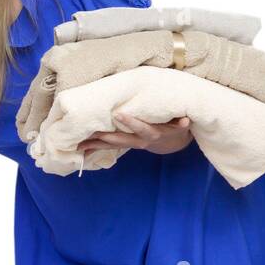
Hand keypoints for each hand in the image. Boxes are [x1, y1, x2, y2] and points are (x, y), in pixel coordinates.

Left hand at [78, 111, 192, 156]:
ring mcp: (131, 144)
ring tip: (78, 145)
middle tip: (90, 133)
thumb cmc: (175, 127)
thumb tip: (186, 120)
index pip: (141, 128)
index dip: (131, 122)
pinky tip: (80, 150)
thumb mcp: (181, 125)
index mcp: (153, 134)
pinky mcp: (124, 144)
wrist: (170, 142)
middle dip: (105, 137)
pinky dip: (94, 148)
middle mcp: (140, 141)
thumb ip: (181, 122)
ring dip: (95, 145)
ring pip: (111, 146)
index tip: (119, 114)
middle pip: (121, 140)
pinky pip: (108, 148)